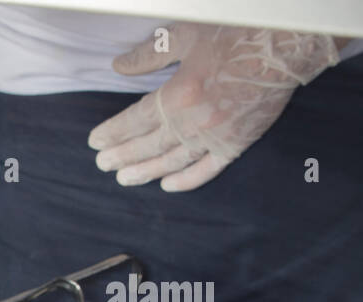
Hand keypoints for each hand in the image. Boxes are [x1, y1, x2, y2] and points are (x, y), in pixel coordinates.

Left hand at [88, 23, 339, 191]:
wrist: (287, 46)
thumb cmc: (238, 34)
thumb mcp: (186, 36)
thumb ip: (149, 55)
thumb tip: (118, 67)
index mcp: (176, 94)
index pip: (133, 121)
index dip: (112, 134)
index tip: (95, 142)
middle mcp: (191, 121)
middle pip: (147, 146)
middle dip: (121, 157)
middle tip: (102, 165)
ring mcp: (214, 136)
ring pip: (171, 162)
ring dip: (144, 172)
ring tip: (124, 178)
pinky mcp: (236, 144)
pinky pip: (206, 170)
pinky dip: (185, 181)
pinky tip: (167, 185)